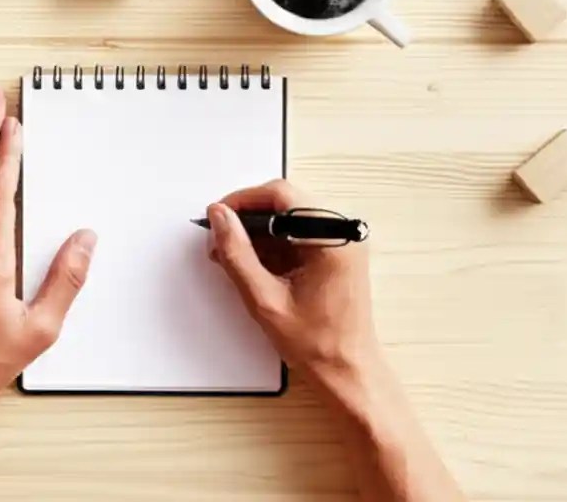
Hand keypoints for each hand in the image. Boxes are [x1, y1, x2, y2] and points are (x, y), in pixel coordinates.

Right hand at [205, 180, 379, 386]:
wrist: (348, 370)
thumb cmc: (318, 345)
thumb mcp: (264, 299)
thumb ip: (238, 253)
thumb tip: (220, 218)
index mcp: (332, 240)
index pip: (282, 195)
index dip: (243, 200)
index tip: (218, 215)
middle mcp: (344, 233)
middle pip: (286, 201)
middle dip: (249, 216)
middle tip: (221, 238)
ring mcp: (345, 241)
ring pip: (291, 215)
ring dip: (260, 230)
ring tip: (234, 256)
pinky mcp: (339, 251)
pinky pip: (301, 231)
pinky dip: (275, 242)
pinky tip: (256, 264)